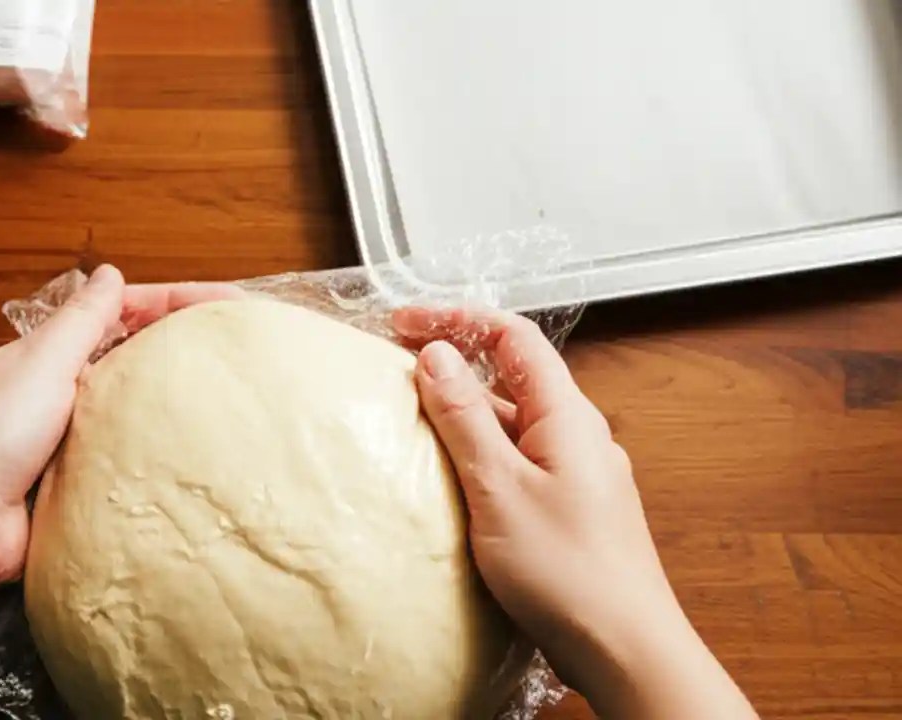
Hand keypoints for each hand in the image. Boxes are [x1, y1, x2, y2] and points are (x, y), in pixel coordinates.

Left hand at [0, 265, 241, 587]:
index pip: (123, 313)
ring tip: (230, 401)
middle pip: (132, 357)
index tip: (232, 306)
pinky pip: (124, 461)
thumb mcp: (43, 360)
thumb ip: (81, 320)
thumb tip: (111, 274)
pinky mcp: (74, 486)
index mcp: (49, 355)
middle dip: (182, 348)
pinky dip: (153, 454)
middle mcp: (59, 393)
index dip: (177, 302)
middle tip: (241, 350)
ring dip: (172, 403)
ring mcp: (67, 441)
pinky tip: (190, 457)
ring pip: (132, 410)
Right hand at [395, 308, 754, 718]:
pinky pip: (516, 462)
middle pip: (509, 376)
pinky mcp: (567, 508)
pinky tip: (448, 481)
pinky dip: (477, 456)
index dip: (455, 318)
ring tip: (409, 424)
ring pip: (510, 424)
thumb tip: (435, 354)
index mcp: (566, 415)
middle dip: (451, 365)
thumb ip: (465, 417)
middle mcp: (576, 435)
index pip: (511, 336)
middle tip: (395, 369)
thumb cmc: (568, 573)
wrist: (625, 649)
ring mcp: (575, 473)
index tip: (403, 321)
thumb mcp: (499, 487)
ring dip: (461, 415)